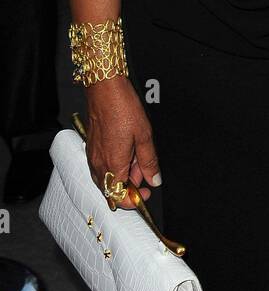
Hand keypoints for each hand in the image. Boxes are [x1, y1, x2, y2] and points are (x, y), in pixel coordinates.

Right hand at [84, 77, 161, 208]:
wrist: (105, 90)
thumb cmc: (123, 108)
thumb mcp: (144, 136)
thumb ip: (149, 161)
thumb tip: (154, 179)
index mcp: (112, 165)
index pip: (118, 197)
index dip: (133, 200)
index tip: (146, 192)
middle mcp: (99, 164)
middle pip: (113, 189)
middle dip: (131, 184)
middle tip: (145, 168)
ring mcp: (93, 157)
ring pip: (108, 177)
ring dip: (124, 173)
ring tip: (138, 155)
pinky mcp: (91, 148)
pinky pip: (103, 165)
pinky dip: (116, 164)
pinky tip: (127, 149)